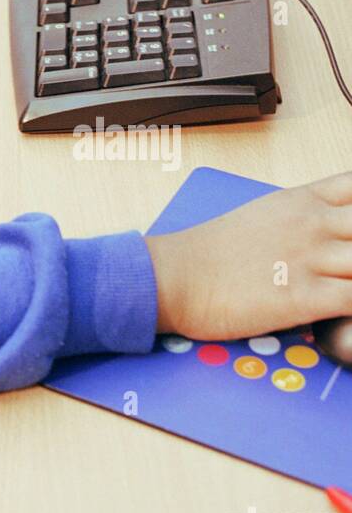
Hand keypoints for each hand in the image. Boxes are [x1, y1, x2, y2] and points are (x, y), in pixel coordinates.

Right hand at [146, 172, 351, 339]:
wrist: (177, 276)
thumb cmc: (213, 250)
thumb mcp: (263, 215)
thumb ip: (302, 216)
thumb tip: (328, 227)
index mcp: (302, 200)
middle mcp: (313, 223)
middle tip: (350, 263)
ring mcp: (311, 258)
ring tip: (347, 283)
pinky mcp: (305, 297)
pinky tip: (349, 312)